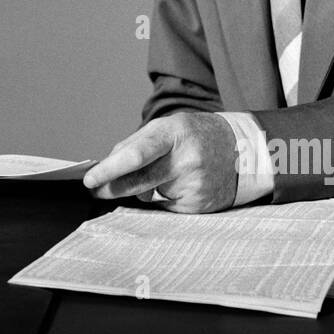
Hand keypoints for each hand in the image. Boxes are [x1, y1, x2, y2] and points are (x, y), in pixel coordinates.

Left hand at [82, 111, 237, 212]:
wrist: (243, 150)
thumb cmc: (196, 135)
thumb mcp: (168, 127)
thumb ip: (136, 143)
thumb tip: (108, 166)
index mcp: (174, 134)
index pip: (135, 155)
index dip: (109, 170)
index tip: (90, 180)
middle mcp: (186, 160)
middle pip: (137, 182)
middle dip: (111, 188)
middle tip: (97, 189)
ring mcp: (194, 185)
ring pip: (149, 195)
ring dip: (144, 189)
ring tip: (168, 173)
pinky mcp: (198, 205)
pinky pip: (166, 206)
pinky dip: (164, 198)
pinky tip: (181, 185)